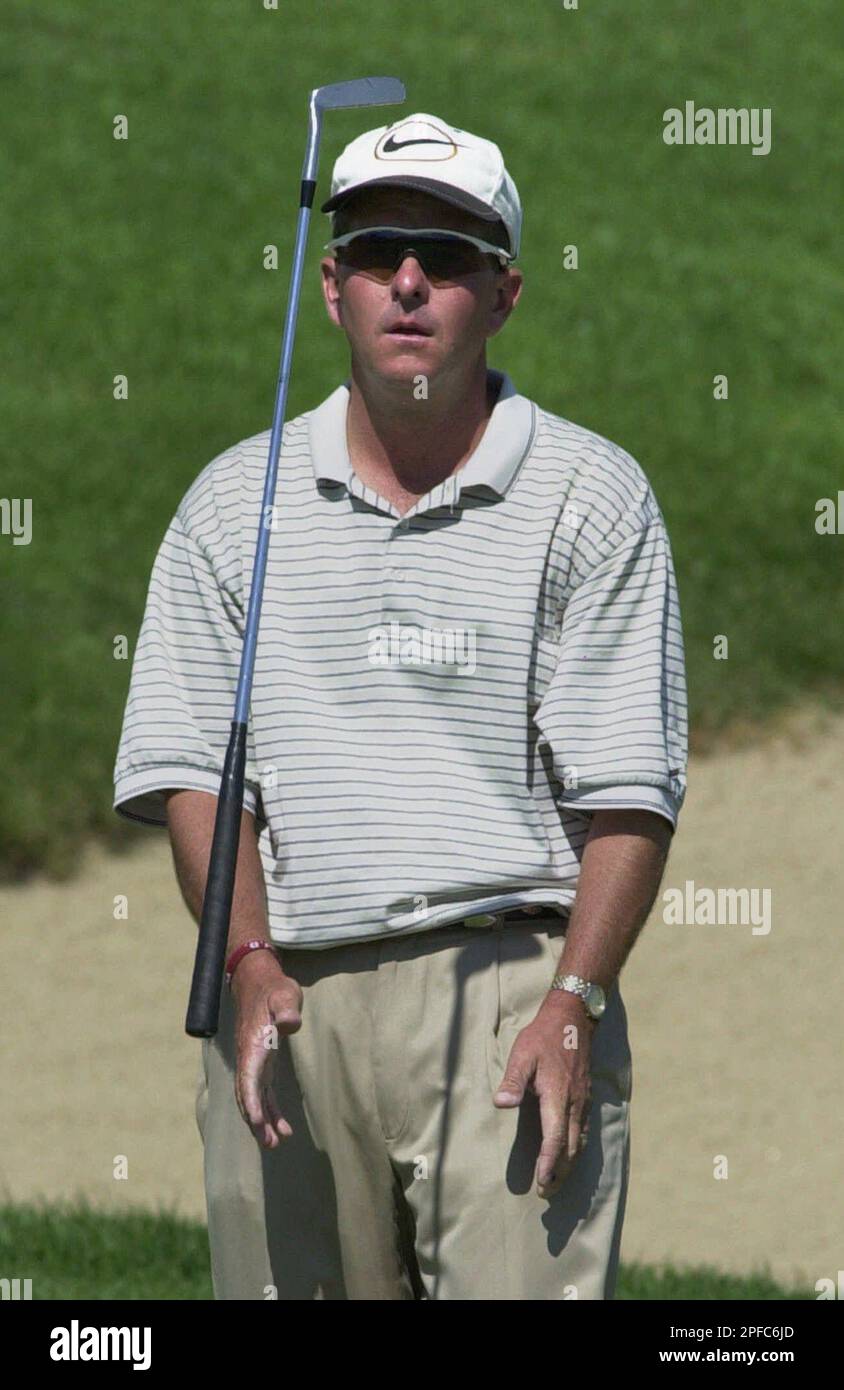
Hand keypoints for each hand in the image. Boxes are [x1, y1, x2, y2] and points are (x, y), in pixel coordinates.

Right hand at [231, 950, 302, 1149]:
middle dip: (256, 1121)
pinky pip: (262, 1093)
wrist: (258, 983)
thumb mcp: (284, 993)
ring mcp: (253, 1062)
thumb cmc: (274, 988)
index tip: (258, 1121)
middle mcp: (249, 1058)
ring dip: (262, 1121)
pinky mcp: (261, 1064)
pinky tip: (282, 1128)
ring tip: (275, 1144)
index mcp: (253, 1044)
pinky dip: (270, 1110)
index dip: (252, 1101)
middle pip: (247, 1095)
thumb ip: (286, 1008)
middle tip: (269, 1144)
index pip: (249, 1078)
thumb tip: (290, 1023)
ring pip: (253, 1098)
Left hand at [493, 994, 593, 1198]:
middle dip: (560, 1172)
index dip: (549, 1163)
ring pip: (579, 1141)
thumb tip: (501, 1103)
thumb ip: (513, 1080)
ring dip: (569, 1163)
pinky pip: (584, 1130)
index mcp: (557, 1096)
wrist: (573, 1019)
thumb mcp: (522, 1054)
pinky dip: (576, 1148)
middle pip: (570, 1147)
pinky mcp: (585, 1097)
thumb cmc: (542, 1037)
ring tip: (557, 1181)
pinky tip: (570, 1153)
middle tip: (547, 1192)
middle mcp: (574, 1103)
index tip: (542, 1182)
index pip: (555, 1138)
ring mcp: (583, 1101)